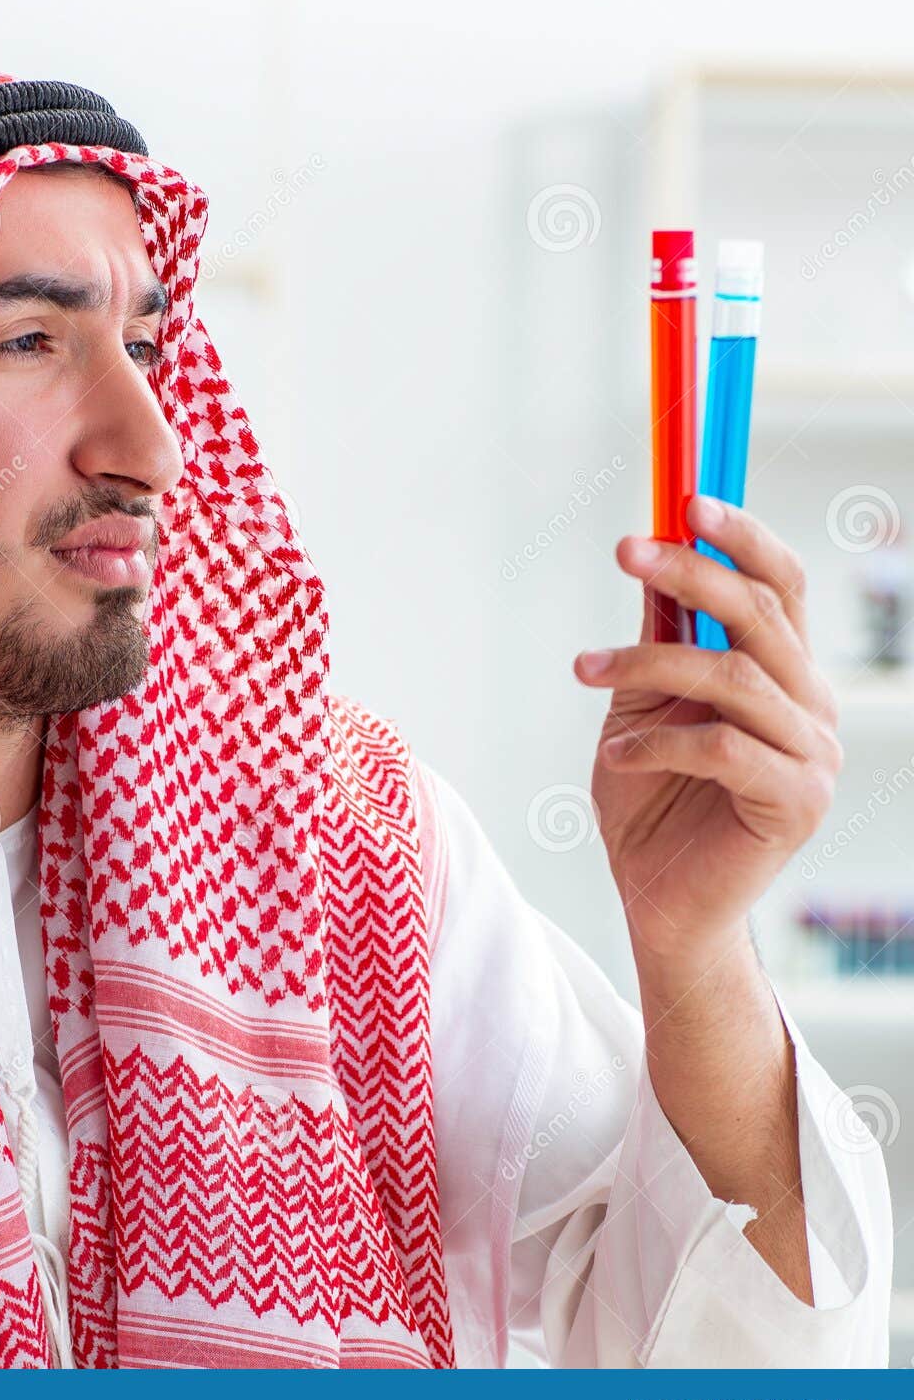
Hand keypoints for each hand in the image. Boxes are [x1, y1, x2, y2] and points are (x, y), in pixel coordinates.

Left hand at [573, 495, 842, 968]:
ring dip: (649, 661)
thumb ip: (660, 636)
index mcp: (782, 672)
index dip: (741, 537)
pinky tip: (617, 754)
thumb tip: (651, 555)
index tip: (684, 500)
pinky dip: (659, 742)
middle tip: (624, 550)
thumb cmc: (650, 799)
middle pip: (762, 615)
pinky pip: (724, 747)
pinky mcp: (797, 804)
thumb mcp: (642, 704)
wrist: (656, 899)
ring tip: (585, 670)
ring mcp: (812, 756)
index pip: (780, 586)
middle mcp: (810, 706)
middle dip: (691, 573)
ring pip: (736, 677)